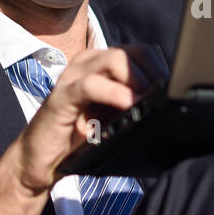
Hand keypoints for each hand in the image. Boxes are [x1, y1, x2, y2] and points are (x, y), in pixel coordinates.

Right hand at [0, 45, 163, 214]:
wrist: (40, 162)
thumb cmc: (78, 141)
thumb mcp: (114, 119)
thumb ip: (134, 105)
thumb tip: (169, 104)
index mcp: (101, 66)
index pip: (140, 52)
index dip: (160, 68)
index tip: (174, 91)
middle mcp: (87, 64)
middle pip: (131, 52)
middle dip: (154, 72)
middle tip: (166, 97)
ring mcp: (72, 77)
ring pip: (114, 59)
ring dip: (139, 79)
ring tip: (151, 101)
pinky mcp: (61, 96)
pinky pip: (91, 85)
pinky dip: (114, 93)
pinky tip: (129, 105)